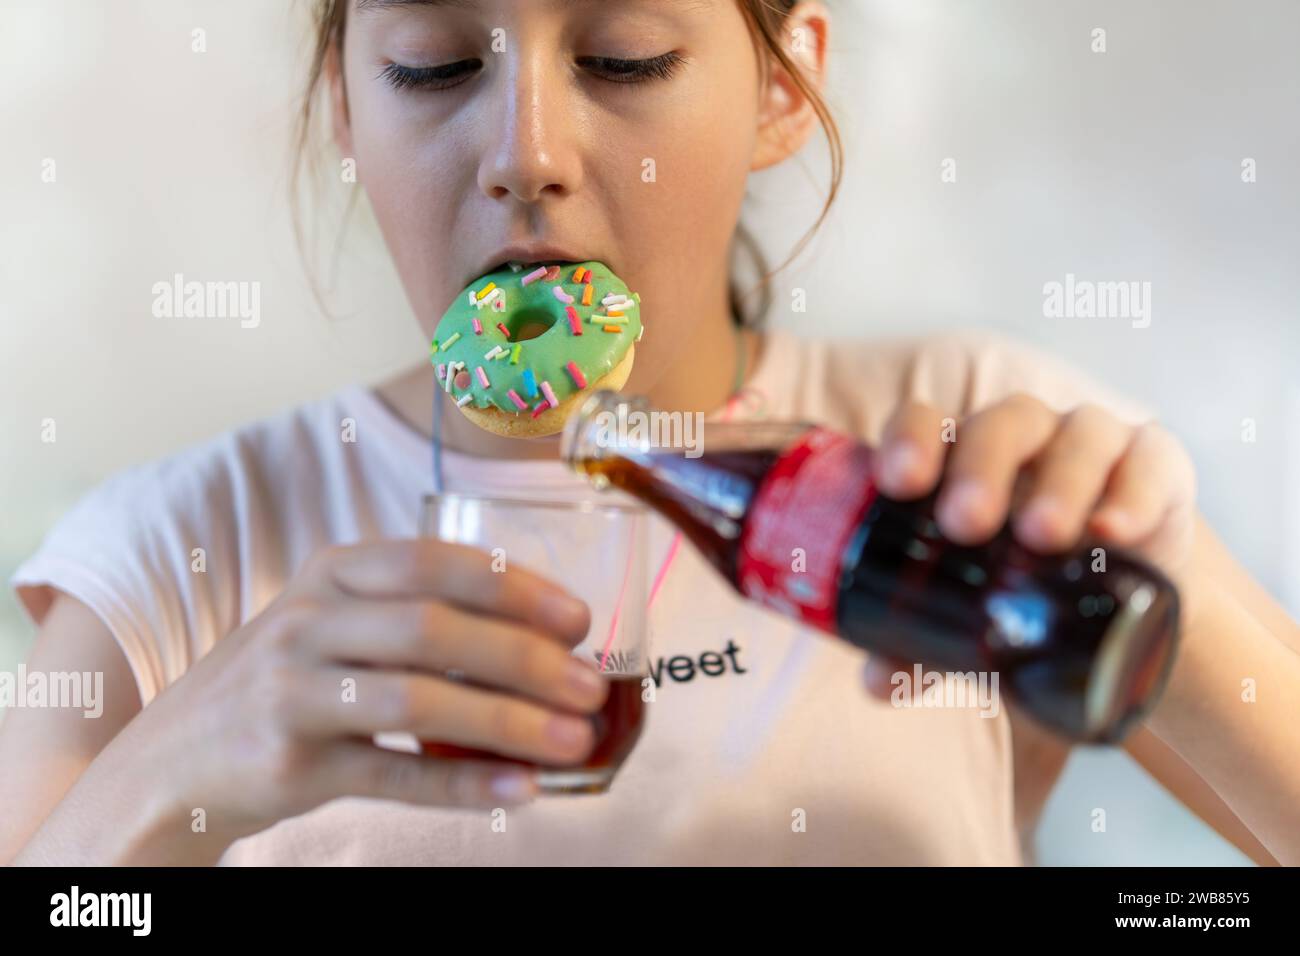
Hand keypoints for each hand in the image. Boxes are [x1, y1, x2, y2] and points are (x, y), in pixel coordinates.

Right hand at [110, 538, 604, 851]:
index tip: (576, 618)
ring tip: (573, 740)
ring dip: (507, 722)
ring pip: (417, 699)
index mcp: (331, 575)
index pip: (430, 563)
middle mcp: (306, 623)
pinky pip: (392, 773)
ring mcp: (291, 693)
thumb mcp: (332, 624)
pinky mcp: (289, 765)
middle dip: (523, 657)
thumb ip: (413, 618)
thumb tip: (540, 646)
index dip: (511, 587)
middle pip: (431, 628)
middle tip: (589, 685)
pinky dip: (462, 782)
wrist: (172, 760)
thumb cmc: (285, 681)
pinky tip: (518, 790)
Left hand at [860, 394, 1196, 698]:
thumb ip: (922, 648)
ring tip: (1041, 537)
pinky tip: (1115, 533)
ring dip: (1058, 483)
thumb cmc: (1022, 596)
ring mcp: (1094, 444)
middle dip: (980, 469)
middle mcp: (1025, 437)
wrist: (1124, 616)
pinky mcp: (1159, 466)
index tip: (897, 483)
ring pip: (1077, 436)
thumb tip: (876, 684)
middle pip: (1000, 425)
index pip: (927, 423)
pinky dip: (1134, 494)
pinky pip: (1150, 465)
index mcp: (961, 458)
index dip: (911, 440)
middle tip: (964, 523)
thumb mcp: (972, 626)